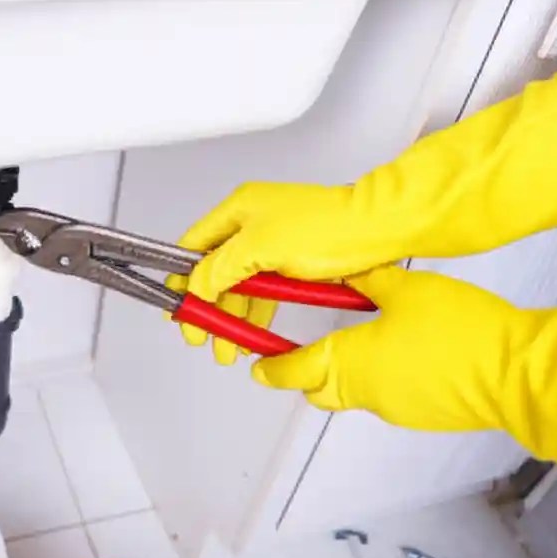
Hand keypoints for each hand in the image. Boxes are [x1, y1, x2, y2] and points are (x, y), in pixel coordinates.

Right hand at [171, 73, 556, 363]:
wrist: (379, 230)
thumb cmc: (329, 227)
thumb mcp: (260, 248)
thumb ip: (220, 268)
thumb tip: (195, 286)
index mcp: (238, 209)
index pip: (194, 247)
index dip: (181, 279)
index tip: (177, 310)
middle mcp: (253, 223)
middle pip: (215, 271)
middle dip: (208, 309)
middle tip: (203, 337)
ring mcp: (274, 243)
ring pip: (241, 286)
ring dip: (233, 317)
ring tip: (229, 348)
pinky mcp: (295, 263)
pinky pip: (265, 292)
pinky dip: (257, 313)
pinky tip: (254, 334)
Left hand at [252, 265, 556, 482]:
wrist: (515, 373)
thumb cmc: (460, 330)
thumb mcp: (405, 288)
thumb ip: (367, 279)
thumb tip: (344, 269)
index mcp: (349, 361)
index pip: (291, 369)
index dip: (271, 365)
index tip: (256, 362)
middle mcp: (364, 392)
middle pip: (315, 390)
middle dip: (303, 373)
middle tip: (298, 354)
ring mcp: (393, 409)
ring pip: (351, 396)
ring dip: (344, 375)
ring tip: (358, 343)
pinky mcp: (421, 416)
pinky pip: (385, 400)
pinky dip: (380, 381)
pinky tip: (401, 355)